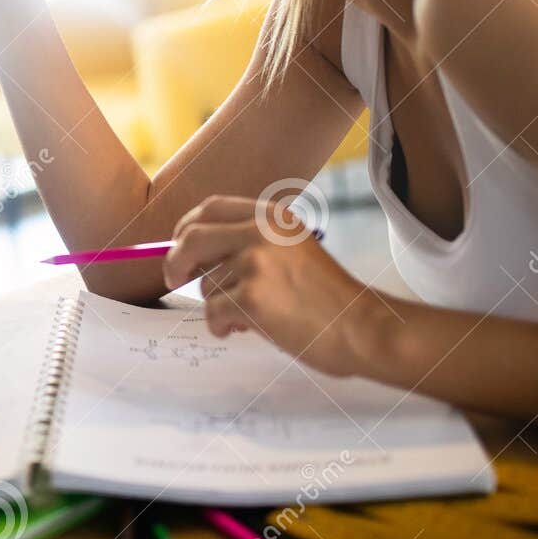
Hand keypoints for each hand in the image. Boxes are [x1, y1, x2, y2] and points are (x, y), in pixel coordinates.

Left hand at [162, 195, 398, 377]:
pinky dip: (222, 326)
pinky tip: (247, 330)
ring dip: (218, 305)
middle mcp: (263, 232)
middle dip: (175, 261)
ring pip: (205, 284)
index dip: (185, 228)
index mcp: (274, 217)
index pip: (210, 208)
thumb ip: (249, 244)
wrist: (363, 329)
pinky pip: (213, 312)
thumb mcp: (291, 251)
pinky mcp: (251, 296)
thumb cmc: (327, 299)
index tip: (178, 247)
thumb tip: (189, 256)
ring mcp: (256, 262)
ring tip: (251, 316)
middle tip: (174, 279)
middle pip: (191, 238)